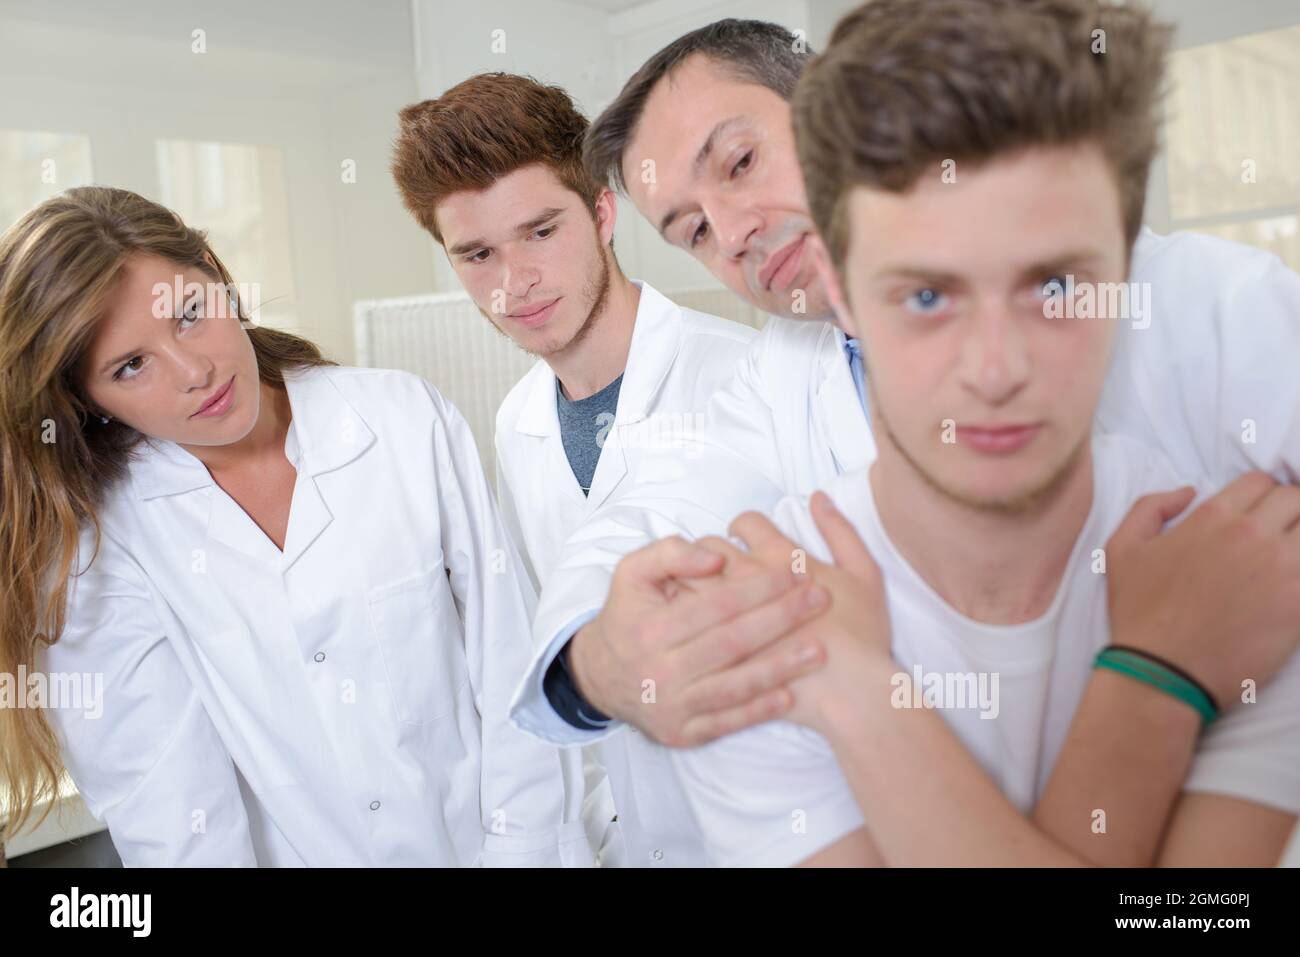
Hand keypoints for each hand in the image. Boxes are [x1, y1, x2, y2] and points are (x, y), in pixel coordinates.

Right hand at [567, 535, 829, 746]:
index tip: (794, 572)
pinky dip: (758, 711)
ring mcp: (671, 706)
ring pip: (734, 686)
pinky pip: (726, 722)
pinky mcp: (680, 734)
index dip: (758, 587)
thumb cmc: (628, 615)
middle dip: (781, 619)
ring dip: (780, 668)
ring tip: (819, 649)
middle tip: (820, 599)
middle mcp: (659, 670)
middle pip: (732, 643)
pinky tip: (790, 695)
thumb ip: (671, 553)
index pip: (716, 605)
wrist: (599, 675)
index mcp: (651, 628)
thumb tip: (715, 557)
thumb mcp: (632, 572)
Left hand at [695, 492, 891, 735]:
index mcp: (781, 558)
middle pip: (710, 548)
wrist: (848, 692)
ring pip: (688, 581)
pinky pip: (682, 624)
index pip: (746, 523)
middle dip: (711, 553)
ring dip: (690, 582)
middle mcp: (747, 579)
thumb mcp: (864, 575)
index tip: (744, 538)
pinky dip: (682, 618)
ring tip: (702, 594)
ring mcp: (726, 613)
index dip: (743, 527)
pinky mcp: (714, 647)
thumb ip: (841, 532)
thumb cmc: (859, 635)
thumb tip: (819, 498)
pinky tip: (695, 626)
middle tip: (720, 565)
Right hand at [1106, 472, 1299, 710]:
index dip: (1261, 494)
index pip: (1261, 482)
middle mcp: (1252, 535)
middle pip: (1297, 500)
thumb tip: (1187, 492)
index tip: (1259, 513)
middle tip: (1280, 535)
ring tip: (1288, 561)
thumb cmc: (1139, 612)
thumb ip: (1150, 506)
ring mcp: (1283, 569)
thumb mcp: (1120, 549)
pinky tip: (1292, 589)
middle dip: (1291, 511)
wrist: (1163, 671)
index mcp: (1212, 517)